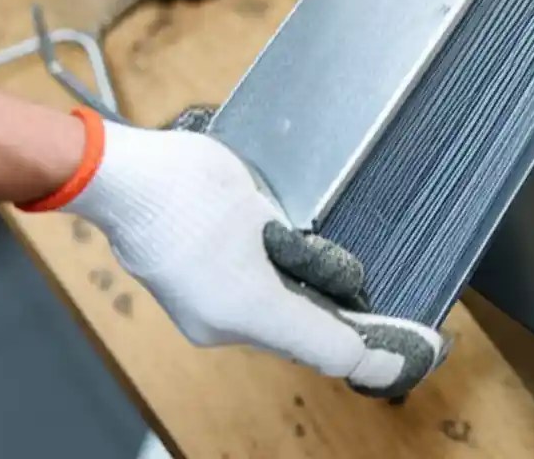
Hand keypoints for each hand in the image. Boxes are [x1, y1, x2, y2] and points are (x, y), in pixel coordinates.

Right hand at [60, 113, 442, 396]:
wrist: (118, 179)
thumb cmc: (186, 181)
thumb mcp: (262, 206)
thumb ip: (303, 251)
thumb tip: (338, 277)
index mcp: (248, 307)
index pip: (331, 348)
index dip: (378, 353)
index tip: (415, 353)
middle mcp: (226, 327)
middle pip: (308, 339)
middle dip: (351, 326)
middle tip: (396, 322)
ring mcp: (206, 320)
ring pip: (281, 325)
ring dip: (315, 307)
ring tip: (355, 286)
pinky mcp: (194, 305)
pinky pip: (255, 311)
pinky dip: (284, 296)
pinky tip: (301, 269)